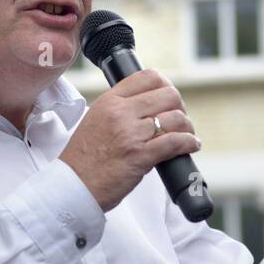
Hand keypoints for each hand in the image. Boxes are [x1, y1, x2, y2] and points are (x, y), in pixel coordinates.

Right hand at [60, 68, 201, 211]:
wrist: (73, 187)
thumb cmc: (84, 160)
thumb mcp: (95, 121)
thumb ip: (119, 110)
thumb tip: (150, 106)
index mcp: (109, 101)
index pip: (147, 76)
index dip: (165, 86)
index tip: (168, 99)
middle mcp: (120, 113)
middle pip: (168, 94)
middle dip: (179, 107)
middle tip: (177, 120)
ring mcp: (130, 134)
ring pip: (176, 118)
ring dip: (187, 127)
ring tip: (185, 135)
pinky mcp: (141, 156)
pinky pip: (176, 141)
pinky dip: (189, 143)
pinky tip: (190, 146)